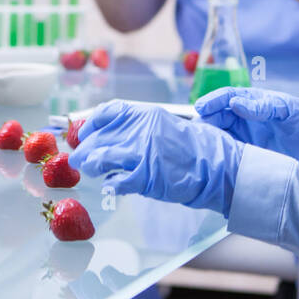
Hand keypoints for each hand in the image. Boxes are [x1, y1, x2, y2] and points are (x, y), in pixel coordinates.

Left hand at [68, 99, 244, 215]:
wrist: (219, 167)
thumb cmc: (198, 148)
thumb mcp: (169, 126)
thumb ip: (143, 129)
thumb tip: (116, 136)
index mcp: (148, 113)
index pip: (108, 112)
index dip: (91, 124)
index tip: (84, 133)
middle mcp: (142, 129)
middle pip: (101, 138)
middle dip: (85, 150)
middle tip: (79, 159)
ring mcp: (143, 152)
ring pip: (102, 158)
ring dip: (91, 166)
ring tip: (88, 170)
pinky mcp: (146, 176)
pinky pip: (118, 181)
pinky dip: (111, 184)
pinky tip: (110, 185)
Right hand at [194, 87, 298, 179]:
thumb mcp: (293, 110)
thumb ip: (266, 106)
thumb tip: (236, 104)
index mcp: (258, 105)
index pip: (229, 99)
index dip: (213, 102)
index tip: (201, 109)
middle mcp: (250, 122)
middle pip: (219, 119)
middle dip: (206, 123)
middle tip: (197, 132)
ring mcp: (251, 142)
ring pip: (222, 139)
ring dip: (211, 142)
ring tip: (201, 148)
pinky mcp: (254, 161)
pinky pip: (233, 159)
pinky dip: (222, 160)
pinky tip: (215, 165)